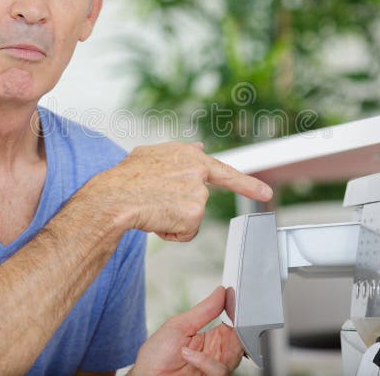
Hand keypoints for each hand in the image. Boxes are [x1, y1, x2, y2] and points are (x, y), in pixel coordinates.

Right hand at [79, 142, 271, 241]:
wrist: (113, 197)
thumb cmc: (125, 178)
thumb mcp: (151, 155)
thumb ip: (179, 153)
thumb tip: (200, 147)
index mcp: (188, 155)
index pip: (223, 171)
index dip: (247, 183)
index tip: (266, 193)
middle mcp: (197, 171)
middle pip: (198, 201)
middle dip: (183, 210)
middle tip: (160, 207)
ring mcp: (198, 192)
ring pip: (190, 218)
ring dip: (172, 219)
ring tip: (150, 207)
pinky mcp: (194, 213)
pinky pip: (185, 233)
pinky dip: (170, 232)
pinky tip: (154, 219)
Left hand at [131, 286, 242, 374]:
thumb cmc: (155, 357)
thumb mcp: (178, 326)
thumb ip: (204, 310)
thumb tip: (220, 292)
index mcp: (210, 338)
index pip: (233, 325)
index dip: (236, 315)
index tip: (235, 304)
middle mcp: (215, 354)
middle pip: (239, 342)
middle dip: (235, 333)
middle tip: (223, 328)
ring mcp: (213, 368)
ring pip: (235, 357)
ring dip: (217, 350)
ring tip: (188, 350)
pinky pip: (221, 371)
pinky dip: (207, 363)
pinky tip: (189, 357)